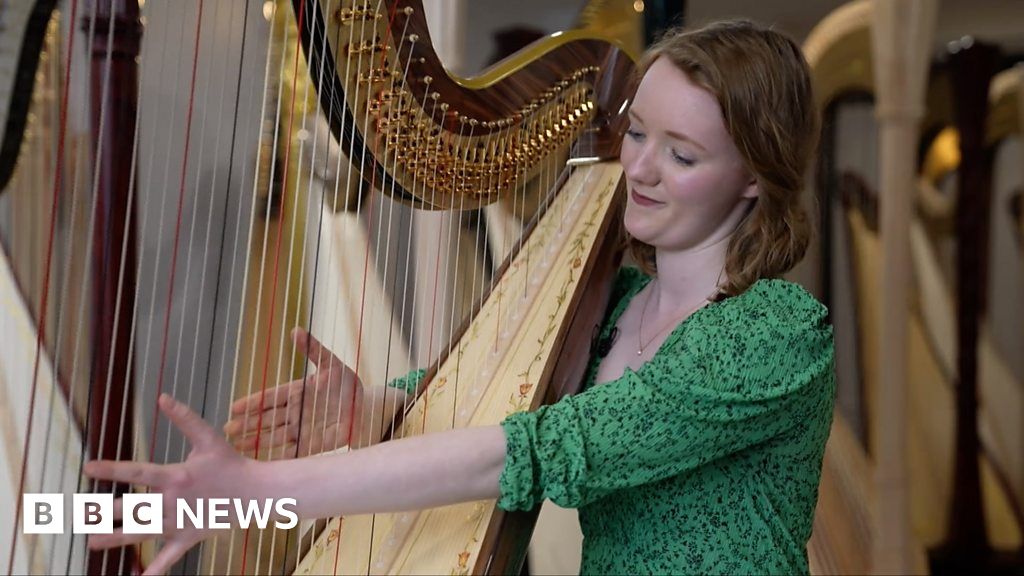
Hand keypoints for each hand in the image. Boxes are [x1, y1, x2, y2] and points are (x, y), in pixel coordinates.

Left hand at [84, 394, 257, 575]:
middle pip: (134, 508)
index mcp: (176, 476)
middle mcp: (174, 502)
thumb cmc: (232, 463)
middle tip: (80, 514)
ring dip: (117, 537)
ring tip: (92, 542)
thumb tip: (163, 398)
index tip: (88, 467)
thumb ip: (185, 418)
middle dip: (106, 512)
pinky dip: (156, 570)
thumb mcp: (209, 438)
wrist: (257, 493)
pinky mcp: (190, 536)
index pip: (138, 471)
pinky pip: (170, 556)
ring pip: (143, 532)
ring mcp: (180, 522)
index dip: (112, 469)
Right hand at [224, 327, 364, 457]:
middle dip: (247, 424)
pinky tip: (264, 461)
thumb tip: (295, 330)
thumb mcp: (331, 364)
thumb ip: (313, 350)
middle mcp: (294, 412)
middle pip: (266, 419)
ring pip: (274, 435)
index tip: (234, 408)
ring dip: (257, 440)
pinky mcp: (312, 444)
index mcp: (296, 392)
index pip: (270, 398)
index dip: (252, 403)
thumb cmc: (346, 385)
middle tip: (227, 430)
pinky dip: (279, 455)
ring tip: (237, 445)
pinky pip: (292, 451)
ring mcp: (302, 429)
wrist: (365, 409)